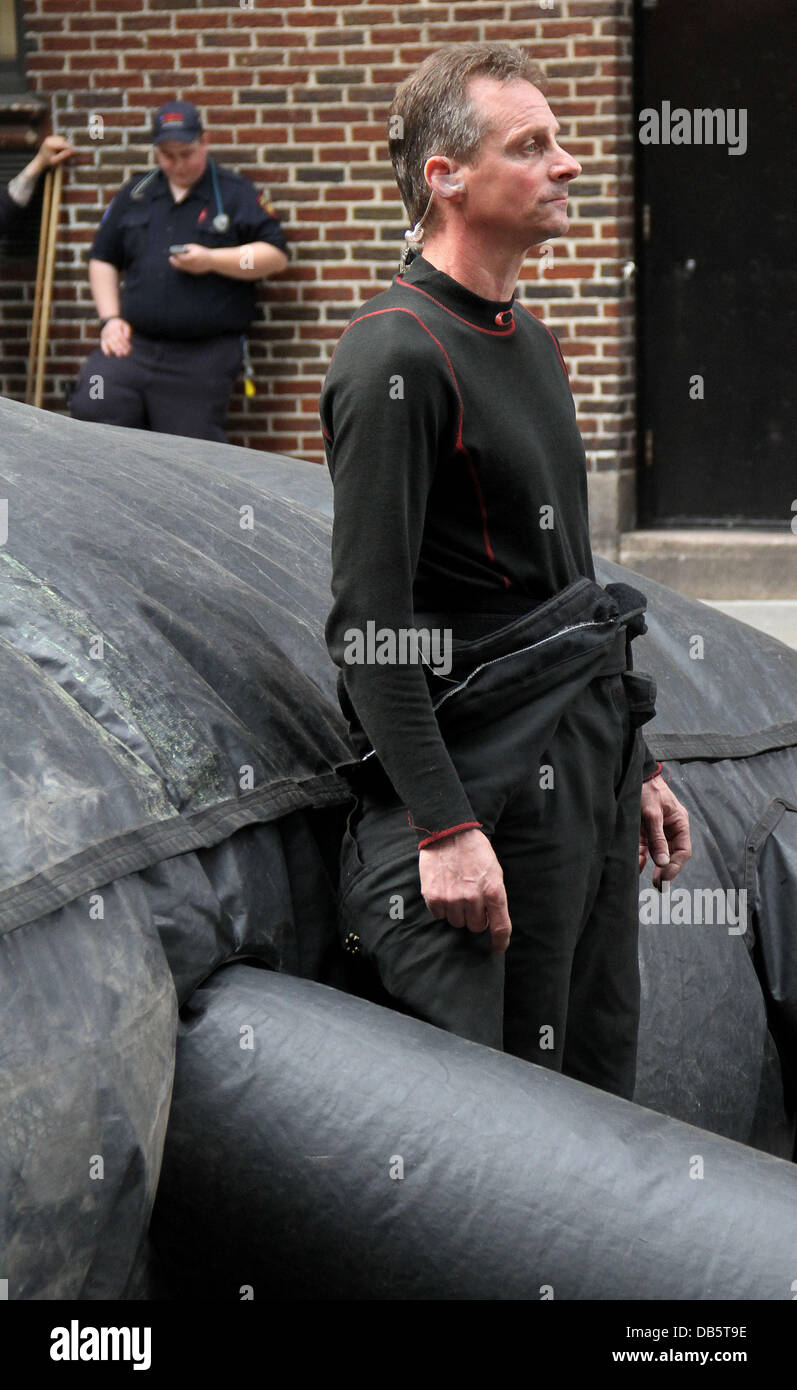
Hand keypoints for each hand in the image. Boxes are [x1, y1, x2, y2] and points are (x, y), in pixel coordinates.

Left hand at [33, 135, 75, 172]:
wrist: (40, 160)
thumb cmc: (48, 162)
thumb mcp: (56, 161)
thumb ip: (63, 156)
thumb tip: (71, 151)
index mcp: (50, 145)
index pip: (63, 144)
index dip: (69, 147)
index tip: (74, 151)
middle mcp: (49, 139)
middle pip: (62, 140)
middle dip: (67, 145)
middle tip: (71, 152)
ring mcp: (49, 138)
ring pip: (61, 138)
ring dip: (64, 143)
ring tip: (65, 151)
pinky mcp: (49, 137)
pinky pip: (58, 138)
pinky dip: (61, 142)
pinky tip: (60, 149)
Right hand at [100, 317, 131, 356]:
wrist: (111, 321)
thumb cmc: (121, 325)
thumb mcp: (125, 326)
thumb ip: (127, 331)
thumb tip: (127, 338)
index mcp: (116, 327)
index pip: (120, 336)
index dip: (125, 342)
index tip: (129, 347)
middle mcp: (110, 330)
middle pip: (115, 340)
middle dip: (121, 347)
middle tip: (125, 353)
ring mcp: (105, 335)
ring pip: (109, 343)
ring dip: (114, 349)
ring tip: (119, 354)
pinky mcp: (103, 338)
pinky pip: (102, 344)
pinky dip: (104, 349)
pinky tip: (108, 354)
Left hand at [169, 243, 211, 274]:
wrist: (212, 260)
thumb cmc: (202, 252)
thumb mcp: (194, 247)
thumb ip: (185, 249)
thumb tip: (176, 251)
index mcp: (193, 257)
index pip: (181, 258)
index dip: (176, 257)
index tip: (171, 255)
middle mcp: (193, 264)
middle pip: (181, 265)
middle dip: (175, 262)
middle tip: (171, 259)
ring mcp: (194, 269)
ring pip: (183, 268)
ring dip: (178, 265)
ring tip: (174, 261)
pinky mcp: (195, 272)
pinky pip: (187, 270)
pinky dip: (183, 267)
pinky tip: (181, 264)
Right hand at [419, 827, 511, 953]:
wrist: (448, 831)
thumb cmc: (475, 851)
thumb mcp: (495, 871)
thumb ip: (495, 896)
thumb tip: (492, 919)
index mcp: (494, 891)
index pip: (500, 927)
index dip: (500, 942)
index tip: (497, 948)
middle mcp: (473, 898)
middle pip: (476, 927)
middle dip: (475, 918)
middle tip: (471, 901)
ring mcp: (452, 898)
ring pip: (456, 922)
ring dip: (457, 912)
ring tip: (456, 891)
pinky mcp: (433, 896)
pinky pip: (439, 915)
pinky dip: (441, 907)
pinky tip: (444, 889)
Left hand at [639, 774, 691, 888]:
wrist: (633, 775)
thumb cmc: (647, 790)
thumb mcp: (652, 813)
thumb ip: (657, 838)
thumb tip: (663, 861)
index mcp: (679, 823)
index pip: (683, 850)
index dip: (676, 865)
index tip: (665, 876)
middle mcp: (670, 828)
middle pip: (672, 854)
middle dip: (666, 869)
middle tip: (658, 884)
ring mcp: (657, 830)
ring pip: (658, 853)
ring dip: (654, 866)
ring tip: (650, 880)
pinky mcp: (644, 830)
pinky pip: (645, 847)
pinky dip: (642, 857)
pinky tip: (638, 866)